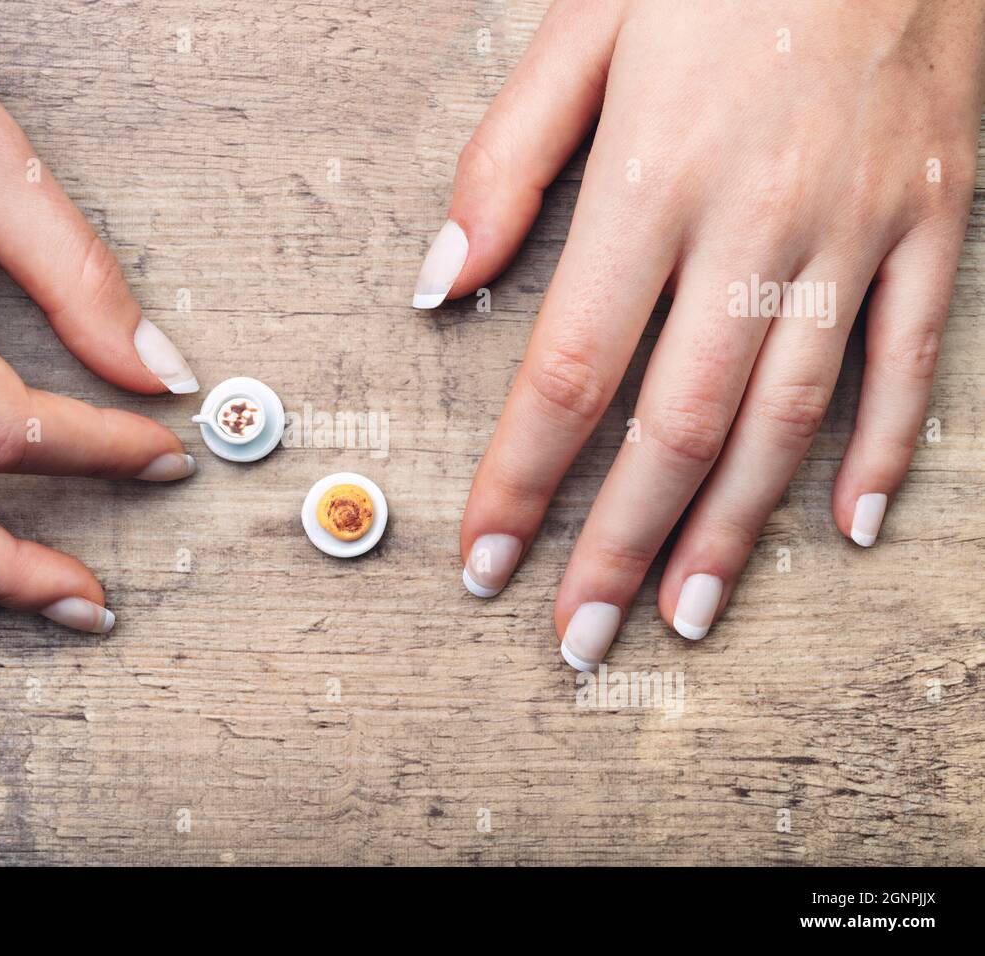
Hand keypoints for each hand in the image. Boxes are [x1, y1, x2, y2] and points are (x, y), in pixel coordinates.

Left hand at [416, 0, 983, 667]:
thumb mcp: (581, 27)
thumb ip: (502, 165)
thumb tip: (442, 283)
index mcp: (652, 179)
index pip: (569, 370)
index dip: (521, 479)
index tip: (486, 559)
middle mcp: (756, 223)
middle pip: (674, 424)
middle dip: (616, 544)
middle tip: (577, 635)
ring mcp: (857, 230)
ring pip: (787, 417)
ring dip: (730, 530)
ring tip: (683, 614)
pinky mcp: (935, 220)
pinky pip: (912, 360)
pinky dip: (884, 452)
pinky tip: (844, 529)